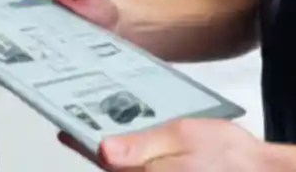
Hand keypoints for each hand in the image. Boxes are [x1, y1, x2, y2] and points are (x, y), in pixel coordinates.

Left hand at [89, 119, 270, 170]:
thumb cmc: (229, 156)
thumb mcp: (184, 136)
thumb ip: (143, 145)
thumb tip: (106, 150)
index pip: (103, 161)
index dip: (81, 144)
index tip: (66, 131)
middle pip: (114, 169)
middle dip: (101, 151)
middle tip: (86, 129)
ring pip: (128, 171)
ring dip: (120, 156)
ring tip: (112, 135)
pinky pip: (146, 170)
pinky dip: (138, 160)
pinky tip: (140, 149)